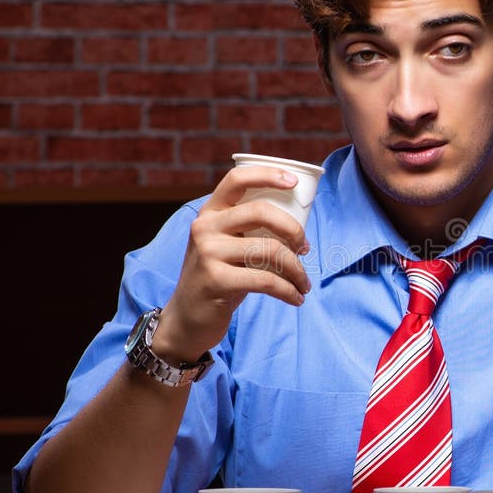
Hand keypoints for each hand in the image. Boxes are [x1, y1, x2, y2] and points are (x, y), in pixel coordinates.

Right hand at [153, 164, 312, 362]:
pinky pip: (266, 280)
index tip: (294, 182)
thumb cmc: (218, 277)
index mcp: (210, 212)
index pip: (236, 179)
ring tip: (304, 283)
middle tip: (306, 248)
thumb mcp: (226, 247)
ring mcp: (208, 253)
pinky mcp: (216, 280)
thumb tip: (298, 224)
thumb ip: (248, 230)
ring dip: (296, 269)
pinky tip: (296, 298)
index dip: (267, 175)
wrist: (187, 318)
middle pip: (261, 212)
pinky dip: (288, 290)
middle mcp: (205, 227)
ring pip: (269, 250)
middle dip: (293, 230)